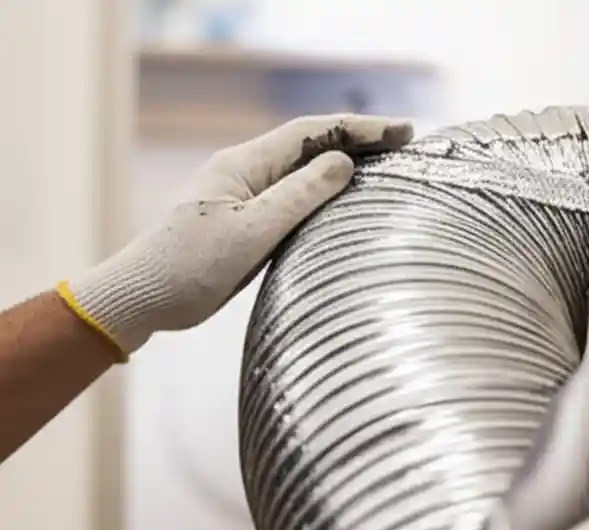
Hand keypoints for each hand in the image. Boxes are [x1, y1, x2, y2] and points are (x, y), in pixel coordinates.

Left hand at [59, 114, 413, 356]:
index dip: (358, 128)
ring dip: (344, 162)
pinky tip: (345, 202)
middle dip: (358, 139)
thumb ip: (299, 195)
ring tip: (386, 164)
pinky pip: (294, 197)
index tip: (402, 131)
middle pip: (309, 145)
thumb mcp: (252, 232)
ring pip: (303, 171)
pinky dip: (326, 192)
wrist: (140, 299)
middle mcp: (244, 172)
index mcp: (244, 165)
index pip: (311, 133)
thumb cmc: (188, 267)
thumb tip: (342, 162)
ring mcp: (243, 196)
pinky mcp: (244, 222)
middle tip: (405, 142)